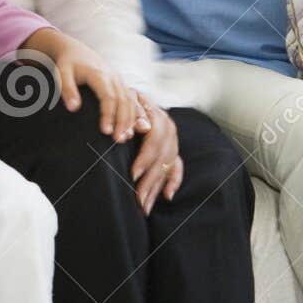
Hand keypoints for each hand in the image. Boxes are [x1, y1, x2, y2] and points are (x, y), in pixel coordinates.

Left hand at [20, 28, 144, 142]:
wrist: (75, 50)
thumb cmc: (67, 64)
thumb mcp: (61, 73)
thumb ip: (67, 90)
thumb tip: (73, 108)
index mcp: (99, 73)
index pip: (108, 97)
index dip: (109, 115)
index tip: (106, 132)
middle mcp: (113, 76)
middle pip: (123, 101)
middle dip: (123, 122)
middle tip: (119, 140)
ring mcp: (118, 79)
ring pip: (130, 101)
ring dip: (130, 120)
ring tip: (126, 138)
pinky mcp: (120, 83)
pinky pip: (131, 99)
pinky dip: (134, 114)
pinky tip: (132, 128)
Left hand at [129, 92, 183, 213]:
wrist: (131, 96)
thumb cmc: (125, 101)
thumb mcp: (127, 101)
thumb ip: (134, 111)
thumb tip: (143, 127)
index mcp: (158, 116)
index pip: (155, 139)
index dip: (145, 158)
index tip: (133, 175)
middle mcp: (169, 130)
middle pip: (162, 158)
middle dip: (150, 180)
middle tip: (138, 199)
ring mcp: (173, 141)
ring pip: (167, 167)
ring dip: (157, 187)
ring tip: (144, 207)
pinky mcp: (173, 150)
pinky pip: (177, 168)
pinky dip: (174, 182)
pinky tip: (167, 196)